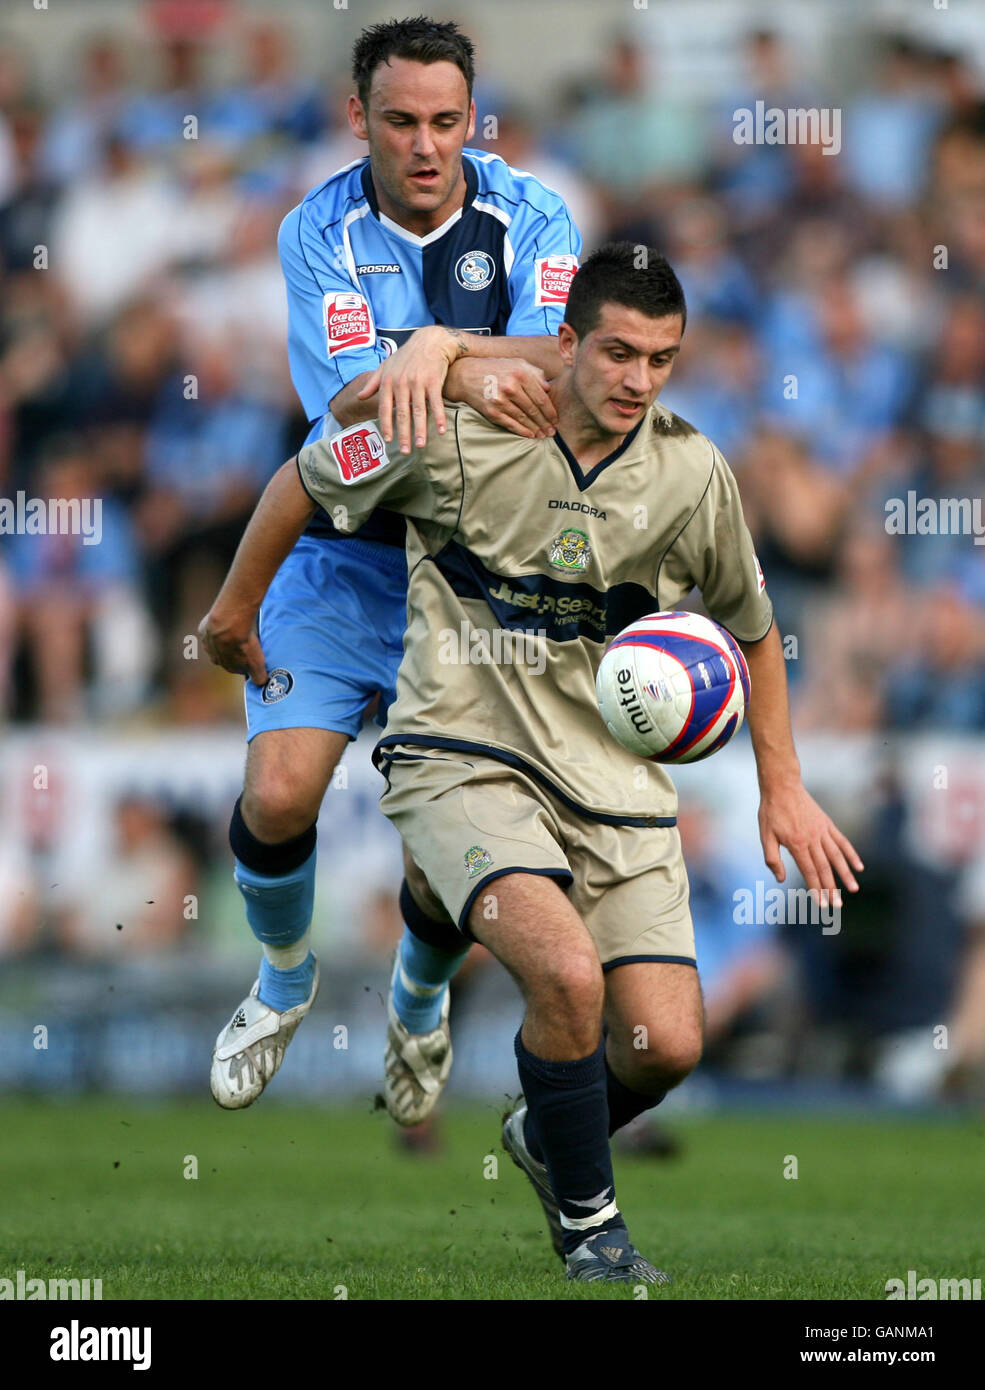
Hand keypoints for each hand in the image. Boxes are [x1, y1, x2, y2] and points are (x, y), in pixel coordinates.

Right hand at [198, 605, 267, 685]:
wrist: (229, 623)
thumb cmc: (243, 644)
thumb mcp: (257, 664)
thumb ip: (259, 677)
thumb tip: (261, 683)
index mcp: (227, 667)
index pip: (238, 667)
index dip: (245, 659)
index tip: (252, 652)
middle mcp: (214, 658)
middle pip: (226, 655)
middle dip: (234, 649)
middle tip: (245, 639)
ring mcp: (207, 644)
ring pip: (216, 642)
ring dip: (224, 637)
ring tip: (236, 628)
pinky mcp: (203, 630)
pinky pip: (210, 629)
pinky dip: (217, 626)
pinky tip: (226, 620)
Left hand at [356, 325, 464, 454]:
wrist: (430, 340)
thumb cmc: (407, 355)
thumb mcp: (386, 366)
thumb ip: (373, 383)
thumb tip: (360, 397)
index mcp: (388, 381)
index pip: (385, 408)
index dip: (386, 425)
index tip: (388, 440)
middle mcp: (402, 383)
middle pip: (402, 413)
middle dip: (403, 434)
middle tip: (404, 451)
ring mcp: (418, 382)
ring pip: (419, 411)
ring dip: (420, 430)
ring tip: (421, 446)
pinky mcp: (434, 381)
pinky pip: (436, 403)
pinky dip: (440, 417)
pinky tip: (442, 431)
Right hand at [444, 356, 557, 438]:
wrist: (466, 374)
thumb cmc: (496, 369)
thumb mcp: (516, 363)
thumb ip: (535, 373)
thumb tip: (549, 389)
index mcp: (520, 374)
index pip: (541, 397)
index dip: (550, 411)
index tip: (556, 420)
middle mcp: (511, 386)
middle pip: (534, 410)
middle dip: (545, 423)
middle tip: (552, 432)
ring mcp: (500, 400)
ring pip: (523, 418)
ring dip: (535, 429)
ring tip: (543, 435)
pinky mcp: (491, 410)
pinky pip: (510, 424)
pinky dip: (522, 431)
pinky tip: (530, 435)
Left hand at [758, 779, 863, 907]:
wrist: (783, 786)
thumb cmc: (771, 812)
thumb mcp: (765, 835)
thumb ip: (772, 858)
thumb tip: (781, 879)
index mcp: (796, 844)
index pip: (808, 871)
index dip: (816, 889)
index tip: (822, 904)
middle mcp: (812, 839)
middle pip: (824, 868)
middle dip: (832, 888)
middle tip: (838, 905)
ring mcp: (822, 831)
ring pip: (837, 856)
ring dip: (845, 874)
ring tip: (854, 889)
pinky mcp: (827, 824)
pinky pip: (842, 841)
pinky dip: (851, 854)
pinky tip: (859, 867)